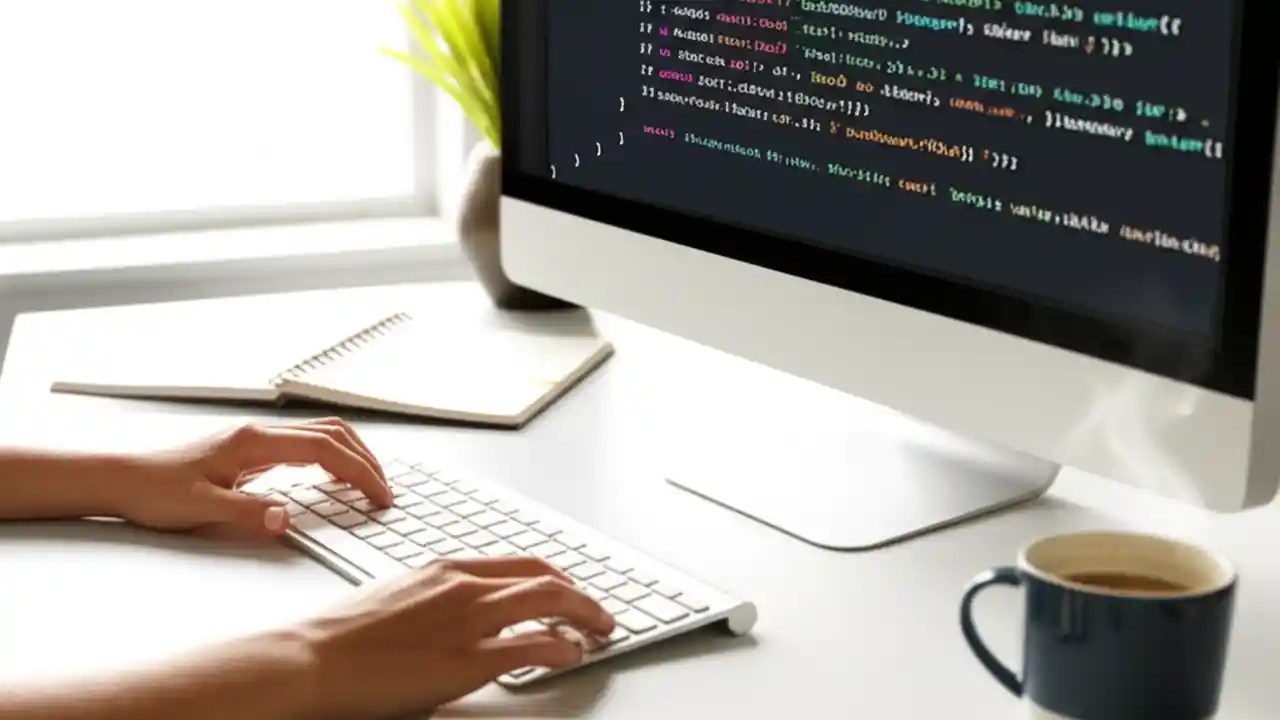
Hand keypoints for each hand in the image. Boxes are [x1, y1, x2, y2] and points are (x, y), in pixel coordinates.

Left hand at [114, 417, 391, 537]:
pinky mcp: (252, 447)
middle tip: (385, 493)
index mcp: (254, 443)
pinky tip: (334, 478)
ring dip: (353, 453)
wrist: (123, 477)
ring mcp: (256, 436)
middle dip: (367, 460)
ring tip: (369, 484)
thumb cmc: (155, 491)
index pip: (325, 449)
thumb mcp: (201, 509)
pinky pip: (306, 441)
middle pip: (334, 432)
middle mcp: (259, 432)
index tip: (380, 496)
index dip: (360, 472)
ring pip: (322, 431)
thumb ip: (248, 512)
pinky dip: (333, 455)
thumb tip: (287, 518)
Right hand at [292, 556, 614, 718]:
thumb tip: (456, 614)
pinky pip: (535, 645)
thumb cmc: (342, 635)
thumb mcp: (397, 599)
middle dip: (581, 593)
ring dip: (585, 615)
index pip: (519, 563)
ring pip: (551, 602)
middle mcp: (465, 585)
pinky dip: (564, 647)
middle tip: (598, 610)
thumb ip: (435, 599)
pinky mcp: (469, 659)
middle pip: (545, 576)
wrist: (312, 657)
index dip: (554, 576)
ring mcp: (470, 619)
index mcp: (446, 568)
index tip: (570, 588)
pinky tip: (573, 654)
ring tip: (601, 630)